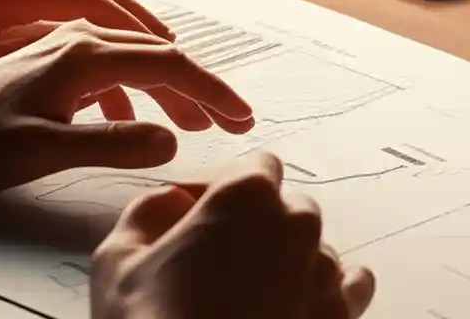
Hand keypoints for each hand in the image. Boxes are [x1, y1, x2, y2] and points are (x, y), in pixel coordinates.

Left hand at [0, 20, 252, 192]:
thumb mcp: (43, 148)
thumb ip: (112, 144)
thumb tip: (171, 141)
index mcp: (83, 51)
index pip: (168, 64)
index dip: (211, 91)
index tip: (240, 116)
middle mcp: (77, 36)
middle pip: (159, 54)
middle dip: (201, 87)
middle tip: (233, 120)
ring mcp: (61, 43)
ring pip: (136, 57)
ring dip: (170, 88)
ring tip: (194, 123)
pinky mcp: (49, 57)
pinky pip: (110, 65)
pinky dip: (136, 88)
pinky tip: (133, 117)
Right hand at [92, 153, 374, 318]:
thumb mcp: (118, 260)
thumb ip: (148, 212)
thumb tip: (170, 201)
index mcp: (249, 195)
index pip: (253, 166)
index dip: (220, 187)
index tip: (193, 212)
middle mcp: (299, 224)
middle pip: (286, 208)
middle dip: (254, 225)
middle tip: (214, 259)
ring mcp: (326, 272)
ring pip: (314, 248)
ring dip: (287, 260)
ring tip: (248, 294)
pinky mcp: (342, 315)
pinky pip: (351, 286)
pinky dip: (326, 289)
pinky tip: (296, 304)